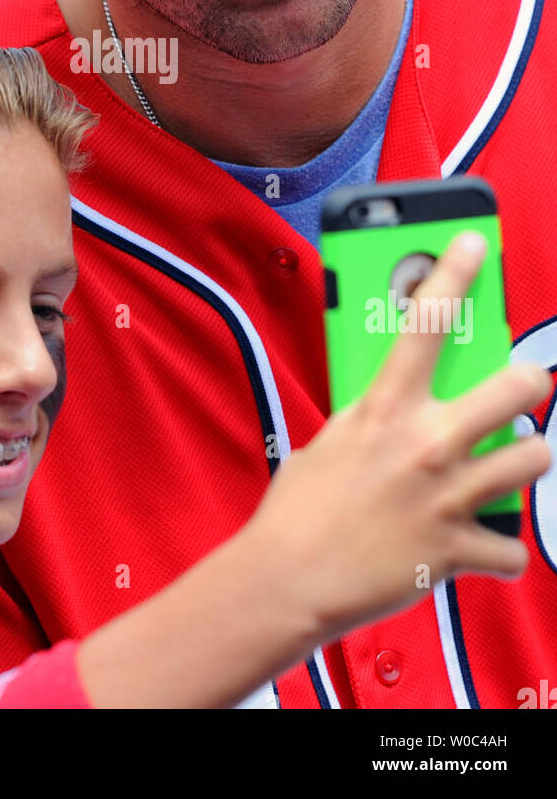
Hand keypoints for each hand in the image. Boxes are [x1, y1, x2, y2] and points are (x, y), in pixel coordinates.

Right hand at [251, 231, 551, 644]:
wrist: (288, 579)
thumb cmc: (299, 508)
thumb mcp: (332, 440)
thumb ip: (373, 418)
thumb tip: (396, 411)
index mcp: (386, 408)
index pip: (425, 321)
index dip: (452, 271)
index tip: (471, 241)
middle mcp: (426, 444)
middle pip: (516, 389)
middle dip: (529, 383)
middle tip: (522, 388)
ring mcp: (448, 497)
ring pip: (533, 459)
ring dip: (526, 461)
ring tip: (509, 465)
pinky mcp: (457, 550)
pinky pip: (510, 550)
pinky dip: (500, 553)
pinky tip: (483, 549)